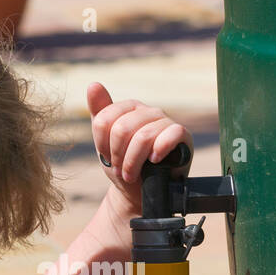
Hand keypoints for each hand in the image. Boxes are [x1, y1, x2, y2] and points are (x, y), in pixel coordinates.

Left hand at [87, 82, 192, 215]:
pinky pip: (170, 134)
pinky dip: (159, 150)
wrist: (140, 189)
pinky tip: (154, 161)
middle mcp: (149, 111)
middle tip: (120, 169)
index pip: (104, 120)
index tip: (108, 156)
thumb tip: (93, 84)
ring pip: (143, 137)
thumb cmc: (123, 163)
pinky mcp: (182, 135)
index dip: (102, 144)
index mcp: (129, 108)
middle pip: (121, 129)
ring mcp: (166, 121)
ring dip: (132, 162)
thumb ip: (99, 114)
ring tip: (131, 174)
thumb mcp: (104, 141)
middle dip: (117, 156)